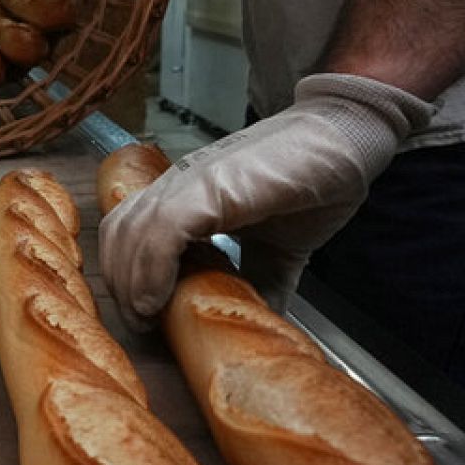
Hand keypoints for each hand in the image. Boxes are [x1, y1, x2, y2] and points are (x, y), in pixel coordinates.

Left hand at [100, 73, 434, 322]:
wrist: (346, 136)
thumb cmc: (312, 184)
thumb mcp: (278, 250)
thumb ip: (261, 284)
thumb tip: (260, 328)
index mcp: (185, 196)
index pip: (127, 233)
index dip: (124, 276)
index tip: (142, 317)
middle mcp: (177, 185)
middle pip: (117, 235)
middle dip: (119, 285)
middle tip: (142, 325)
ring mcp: (190, 182)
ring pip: (130, 233)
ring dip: (130, 284)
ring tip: (147, 319)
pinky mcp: (211, 186)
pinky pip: (161, 231)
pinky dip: (150, 270)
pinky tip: (158, 301)